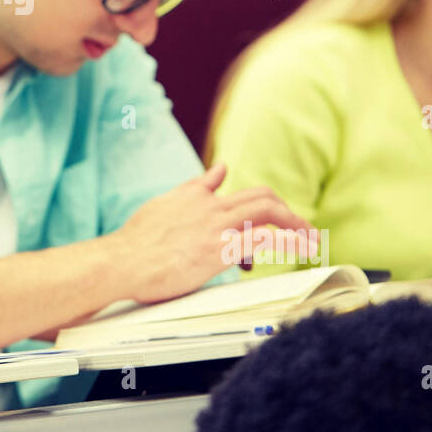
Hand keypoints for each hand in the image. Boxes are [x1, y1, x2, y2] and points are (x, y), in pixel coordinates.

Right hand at [110, 162, 315, 303]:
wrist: (120, 261)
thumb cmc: (135, 242)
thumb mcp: (164, 204)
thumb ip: (193, 188)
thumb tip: (218, 170)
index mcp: (195, 196)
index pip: (237, 190)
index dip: (262, 203)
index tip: (277, 215)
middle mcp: (209, 205)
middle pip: (261, 197)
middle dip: (287, 212)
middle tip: (302, 229)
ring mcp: (215, 225)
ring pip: (267, 212)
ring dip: (295, 225)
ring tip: (310, 240)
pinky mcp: (217, 248)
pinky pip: (262, 240)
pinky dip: (287, 243)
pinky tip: (301, 251)